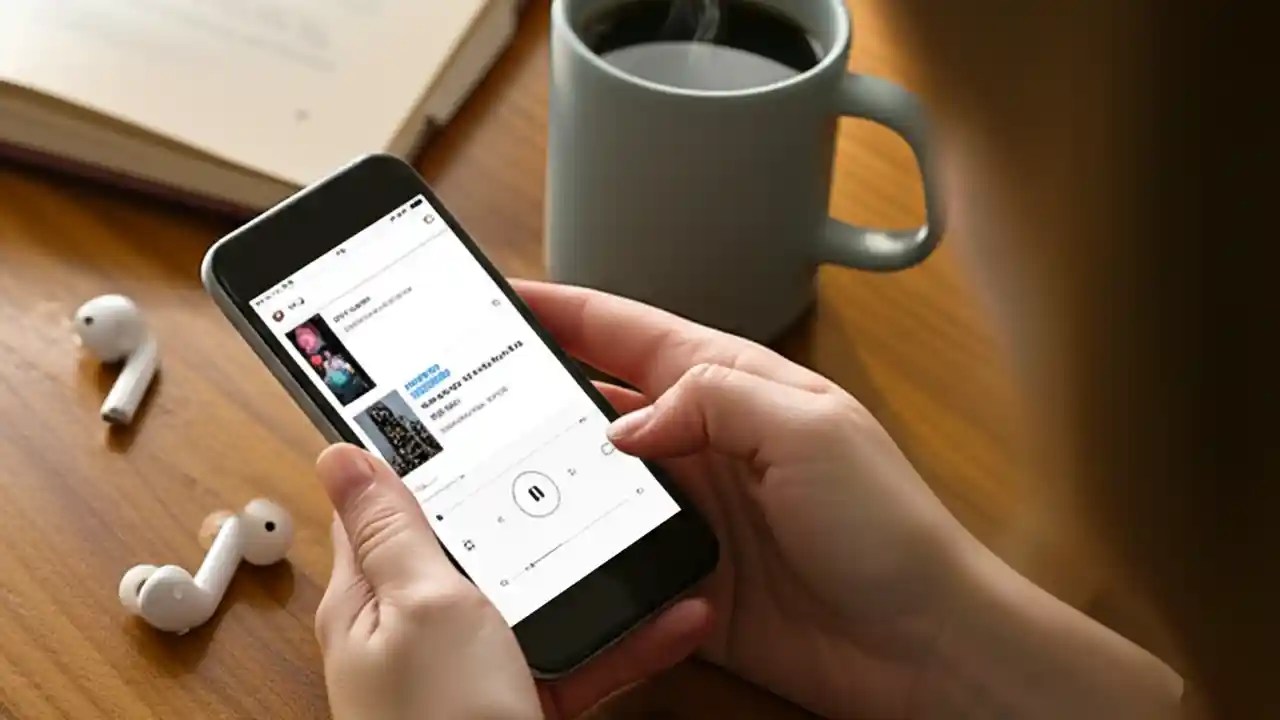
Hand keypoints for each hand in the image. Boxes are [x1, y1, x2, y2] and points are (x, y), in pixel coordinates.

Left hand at [313, 444, 712, 719]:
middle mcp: (417, 626)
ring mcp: (471, 665)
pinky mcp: (518, 699)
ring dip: (593, 570)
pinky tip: (673, 619)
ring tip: (648, 534)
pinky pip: (578, 656)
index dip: (422, 451)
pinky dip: (623, 639)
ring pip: (539, 596)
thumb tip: (343, 455)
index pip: (388, 500)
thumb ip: (394, 529)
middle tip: (588, 465)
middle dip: (531, 508)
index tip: (465, 406)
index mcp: (373, 591)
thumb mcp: (421, 604)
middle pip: (480, 542)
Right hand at [517, 281, 990, 718]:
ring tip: (484, 465)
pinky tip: (541, 544)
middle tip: (464, 387)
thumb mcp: (809, 428)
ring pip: (592, 476)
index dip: (562, 310)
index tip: (499, 294)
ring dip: (546, 470)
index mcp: (732, 386)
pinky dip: (574, 543)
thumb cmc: (888, 528)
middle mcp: (704, 441)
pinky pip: (610, 549)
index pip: (628, 333)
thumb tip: (622, 424)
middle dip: (534, 388)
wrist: (919, 645)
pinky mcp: (682, 574)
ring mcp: (690, 509)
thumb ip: (712, 399)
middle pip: (597, 401)